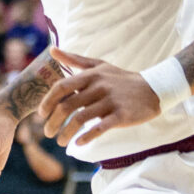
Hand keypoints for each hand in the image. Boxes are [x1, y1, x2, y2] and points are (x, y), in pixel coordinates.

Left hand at [38, 49, 160, 150]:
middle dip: (53, 122)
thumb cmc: (121, 78)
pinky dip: (87, 137)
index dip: (48, 101)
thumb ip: (74, 59)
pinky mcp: (121, 115)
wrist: (153, 89)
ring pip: (80, 119)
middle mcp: (98, 87)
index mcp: (90, 75)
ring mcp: (110, 101)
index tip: (40, 114)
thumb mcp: (98, 65)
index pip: (61, 87)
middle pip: (67, 106)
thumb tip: (51, 49)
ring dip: (66, 133)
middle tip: (48, 133)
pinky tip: (78, 143)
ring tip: (61, 142)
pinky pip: (100, 128)